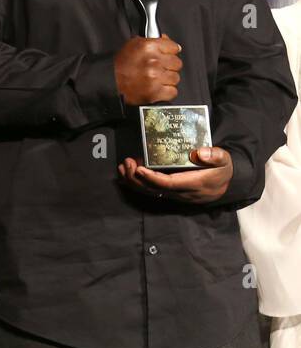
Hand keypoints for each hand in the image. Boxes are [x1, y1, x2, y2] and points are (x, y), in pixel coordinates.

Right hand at [114, 34, 181, 105]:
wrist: (110, 83)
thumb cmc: (120, 65)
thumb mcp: (134, 45)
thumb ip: (154, 40)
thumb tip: (171, 43)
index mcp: (148, 47)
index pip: (174, 47)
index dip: (169, 52)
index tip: (165, 55)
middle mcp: (153, 62)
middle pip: (177, 63)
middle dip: (168, 66)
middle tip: (157, 68)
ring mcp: (155, 78)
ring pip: (175, 78)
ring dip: (167, 79)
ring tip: (154, 78)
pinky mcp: (155, 92)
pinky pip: (172, 91)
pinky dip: (165, 91)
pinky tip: (156, 87)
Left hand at [118, 147, 233, 203]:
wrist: (223, 185)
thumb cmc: (221, 170)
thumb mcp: (224, 160)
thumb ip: (215, 156)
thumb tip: (200, 152)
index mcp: (194, 184)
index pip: (169, 184)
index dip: (152, 178)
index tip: (139, 168)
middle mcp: (181, 192)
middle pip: (154, 189)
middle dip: (137, 178)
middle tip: (127, 163)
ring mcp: (174, 194)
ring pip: (150, 192)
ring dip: (133, 181)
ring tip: (123, 167)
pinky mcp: (169, 193)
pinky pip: (150, 191)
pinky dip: (136, 184)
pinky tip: (125, 175)